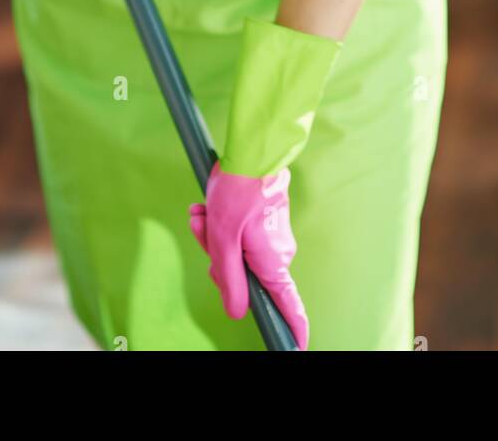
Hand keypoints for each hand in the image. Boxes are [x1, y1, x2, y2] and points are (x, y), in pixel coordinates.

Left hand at [188, 159, 308, 349]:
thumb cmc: (240, 190)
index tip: (297, 347)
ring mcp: (271, 236)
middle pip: (243, 273)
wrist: (252, 149)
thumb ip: (229, 278)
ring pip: (235, 249)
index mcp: (272, 262)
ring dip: (212, 233)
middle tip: (202, 228)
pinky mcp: (264, 220)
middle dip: (216, 255)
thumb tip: (236, 310)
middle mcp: (276, 253)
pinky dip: (219, 221)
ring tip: (201, 211)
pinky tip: (206, 205)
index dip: (293, 328)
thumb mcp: (224, 238)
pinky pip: (238, 232)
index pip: (288, 305)